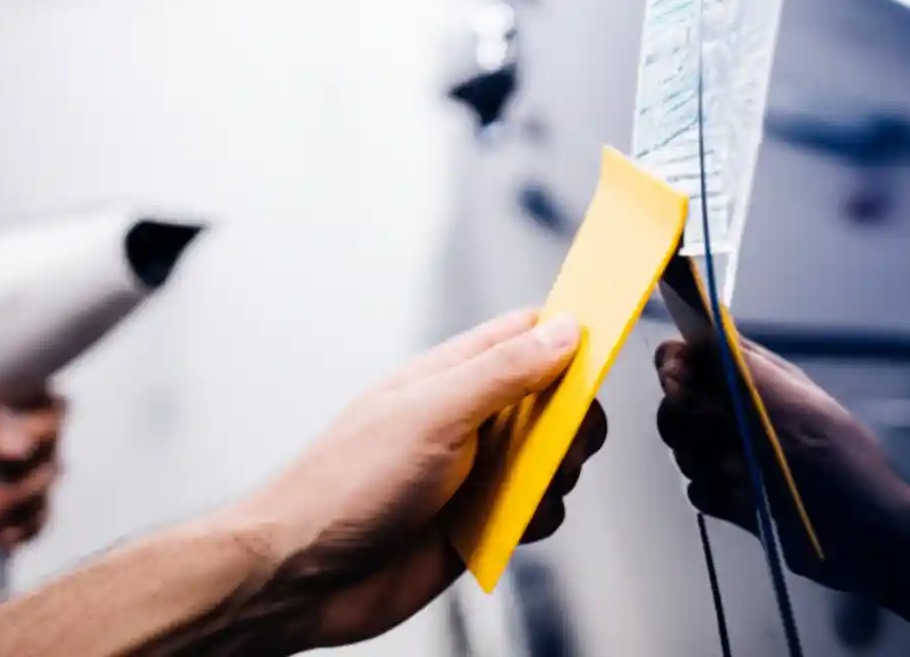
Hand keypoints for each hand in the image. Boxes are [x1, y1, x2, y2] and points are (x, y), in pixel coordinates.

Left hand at [0, 390, 64, 550]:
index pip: (41, 392)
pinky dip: (28, 526)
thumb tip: (23, 443)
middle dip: (29, 475)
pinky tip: (2, 537)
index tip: (15, 450)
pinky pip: (36, 512)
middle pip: (51, 441)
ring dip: (28, 504)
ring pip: (47, 478)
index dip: (42, 420)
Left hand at [221, 310, 605, 651]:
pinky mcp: (479, 522)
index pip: (527, 334)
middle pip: (556, 401)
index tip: (605, 347)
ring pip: (553, 459)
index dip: (570, 334)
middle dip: (573, 422)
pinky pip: (537, 511)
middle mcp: (468, 419)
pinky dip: (538, 519)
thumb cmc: (342, 486)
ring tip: (520, 493)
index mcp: (452, 376)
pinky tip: (505, 527)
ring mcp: (475, 471)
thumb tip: (563, 331)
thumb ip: (503, 372)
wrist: (303, 578)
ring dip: (555, 477)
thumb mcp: (432, 414)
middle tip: (560, 442)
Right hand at [655, 339, 909, 592]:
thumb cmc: (835, 465)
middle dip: (685, 422)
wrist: (866, 539)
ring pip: (685, 447)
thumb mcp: (789, 409)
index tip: (677, 385)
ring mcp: (736, 455)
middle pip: (678, 402)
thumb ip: (738, 373)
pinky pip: (698, 488)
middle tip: (718, 438)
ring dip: (705, 462)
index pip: (698, 353)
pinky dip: (715, 494)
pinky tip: (746, 501)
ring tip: (744, 476)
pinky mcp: (734, 496)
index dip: (678, 364)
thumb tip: (695, 336)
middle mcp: (742, 411)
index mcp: (759, 379)